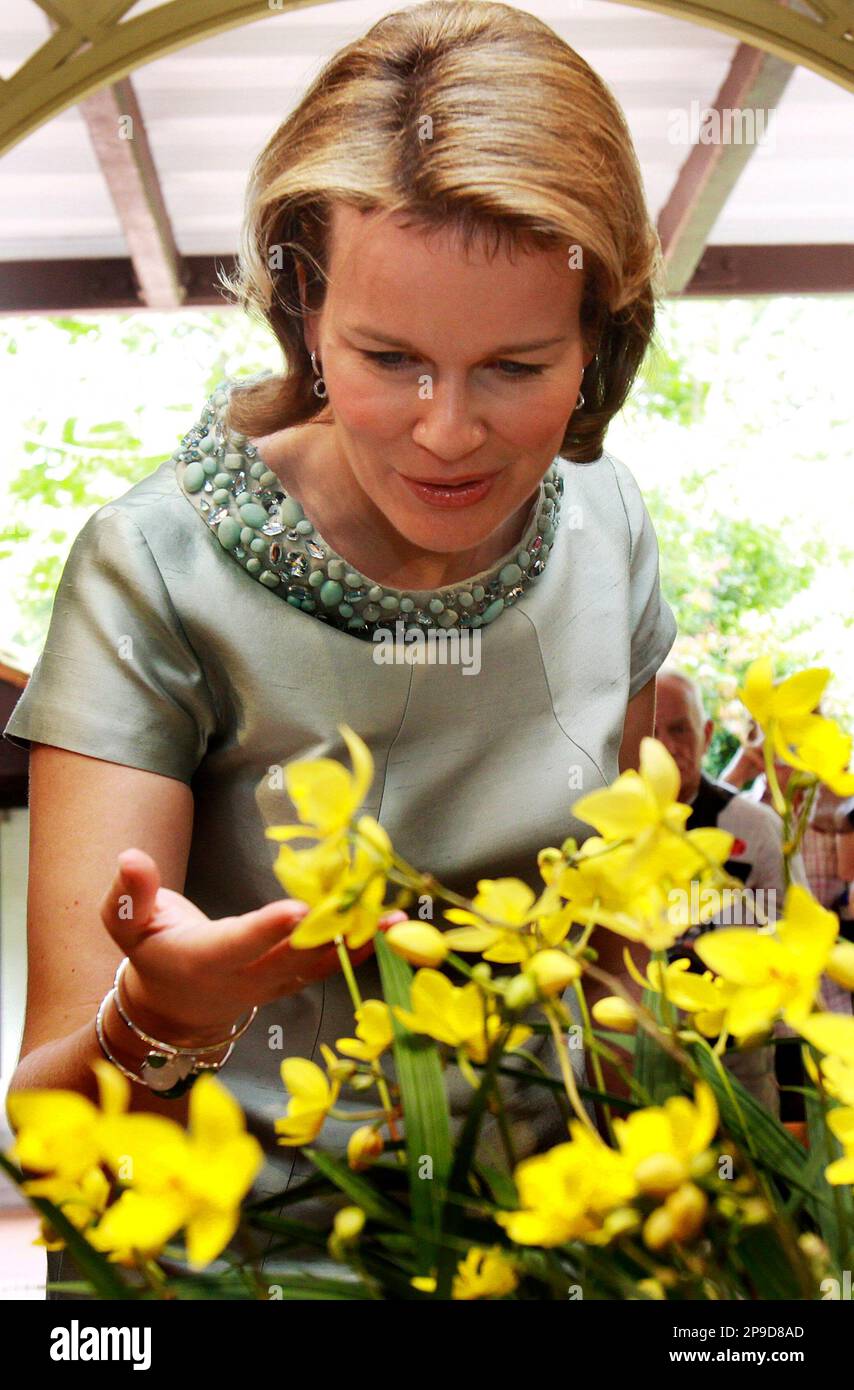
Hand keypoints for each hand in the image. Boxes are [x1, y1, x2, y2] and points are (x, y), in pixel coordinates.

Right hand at [100, 848, 406, 1044]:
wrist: (173, 1010)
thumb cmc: (152, 954)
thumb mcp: (127, 926)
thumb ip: (129, 896)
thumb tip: (131, 857)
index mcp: (204, 960)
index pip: (238, 943)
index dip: (267, 928)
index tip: (298, 909)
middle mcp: (244, 978)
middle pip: (291, 956)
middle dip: (330, 932)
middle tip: (364, 906)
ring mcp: (272, 985)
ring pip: (318, 964)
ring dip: (356, 941)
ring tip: (392, 918)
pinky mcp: (291, 982)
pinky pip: (327, 966)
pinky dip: (357, 948)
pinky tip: (388, 927)